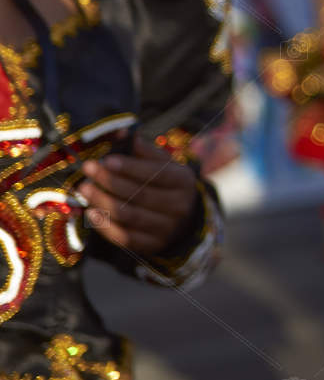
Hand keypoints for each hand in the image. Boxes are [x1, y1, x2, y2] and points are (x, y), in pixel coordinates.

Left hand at [78, 138, 200, 255]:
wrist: (181, 219)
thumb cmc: (165, 185)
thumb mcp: (163, 165)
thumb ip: (144, 150)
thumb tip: (123, 133)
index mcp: (183, 181)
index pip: (157, 174)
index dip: (131, 167)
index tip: (107, 159)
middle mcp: (179, 206)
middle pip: (141, 194)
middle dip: (111, 181)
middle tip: (88, 169)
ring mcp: (166, 228)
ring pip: (130, 215)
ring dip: (103, 201)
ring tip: (83, 188)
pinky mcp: (152, 246)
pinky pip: (126, 237)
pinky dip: (106, 226)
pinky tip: (91, 213)